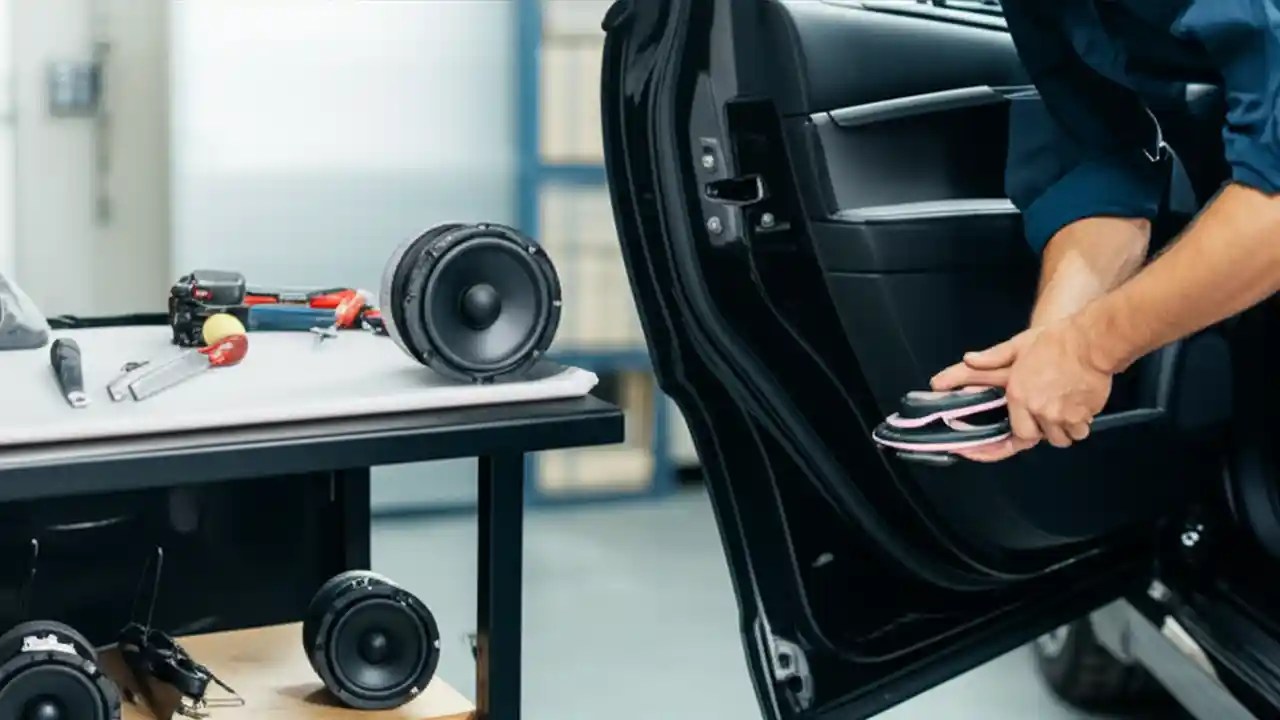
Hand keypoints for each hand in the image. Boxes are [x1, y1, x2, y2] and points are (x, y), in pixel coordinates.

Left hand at [931, 318, 1113, 460]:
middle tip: (1049, 417)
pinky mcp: (1083, 415)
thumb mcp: (1018, 345)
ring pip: (1062, 437)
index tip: (1024, 437)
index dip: (1023, 434)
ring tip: (1066, 413)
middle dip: (1044, 432)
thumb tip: (968, 359)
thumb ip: (993, 357)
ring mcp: (1061, 415)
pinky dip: (1081, 424)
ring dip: (1063, 430)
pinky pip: (1081, 430)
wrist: (1090, 342)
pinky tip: (1081, 410)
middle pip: (1040, 438)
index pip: (1018, 433)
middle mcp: (1038, 410)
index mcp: (1019, 396)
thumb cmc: (1056, 341)